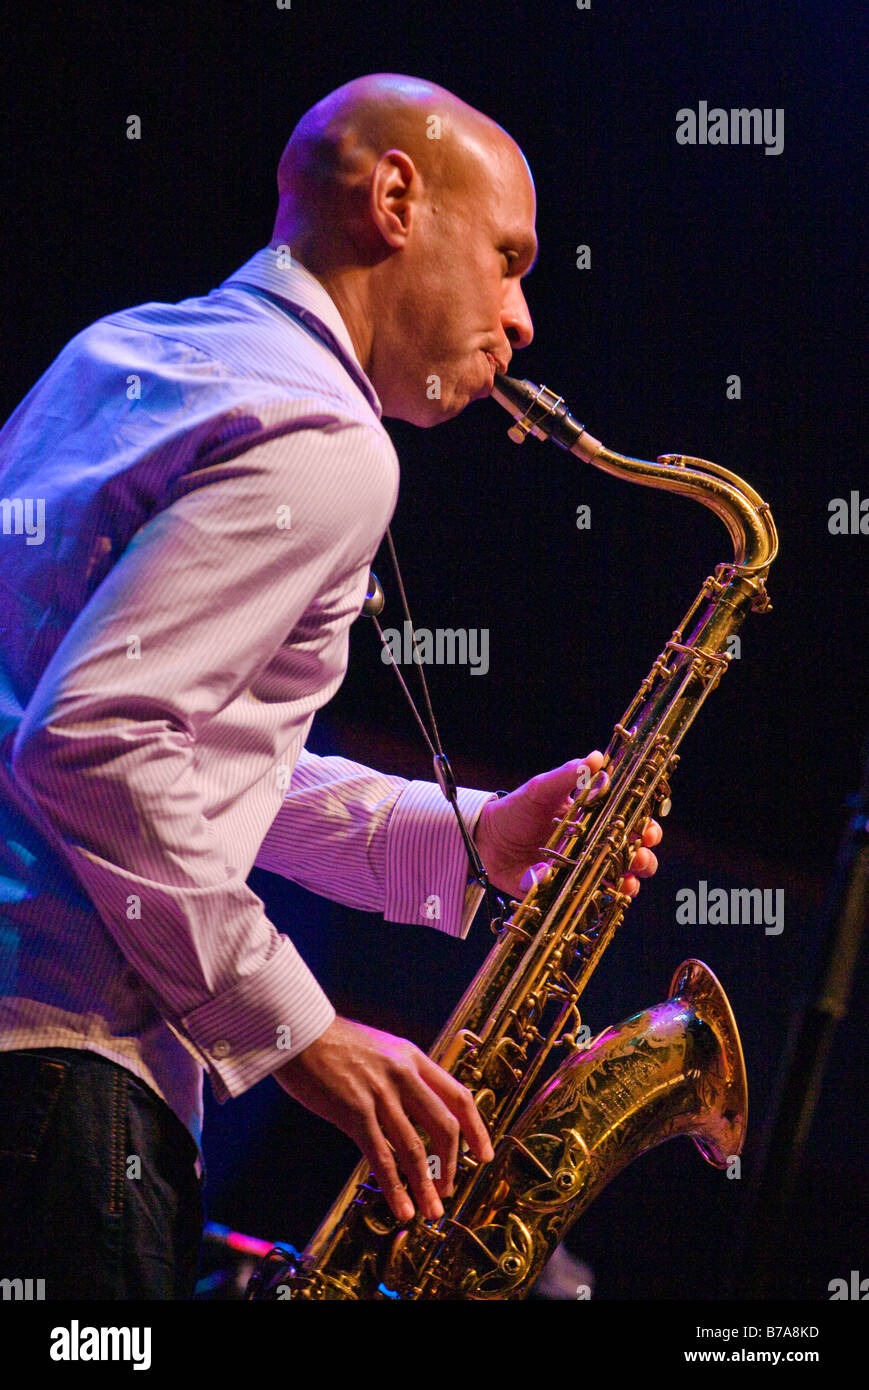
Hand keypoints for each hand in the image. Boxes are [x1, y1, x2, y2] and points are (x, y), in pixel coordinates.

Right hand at [273, 1015, 493, 1222]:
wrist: (297, 1031)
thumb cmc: (332, 1042)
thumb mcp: (380, 1048)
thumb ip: (401, 1074)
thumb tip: (416, 1108)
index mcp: (412, 1057)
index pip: (458, 1096)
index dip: (476, 1129)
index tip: (483, 1154)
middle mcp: (403, 1074)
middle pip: (444, 1126)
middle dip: (451, 1165)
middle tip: (448, 1190)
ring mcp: (380, 1093)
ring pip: (415, 1149)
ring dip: (426, 1186)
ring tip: (430, 1211)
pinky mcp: (354, 1111)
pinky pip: (382, 1157)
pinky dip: (396, 1188)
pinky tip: (402, 1209)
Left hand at [473, 752, 662, 898]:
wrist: (484, 840)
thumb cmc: (516, 810)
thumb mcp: (541, 790)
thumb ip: (567, 775)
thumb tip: (596, 758)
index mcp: (594, 819)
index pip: (632, 823)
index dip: (647, 828)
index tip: (649, 830)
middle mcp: (593, 847)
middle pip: (633, 856)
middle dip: (644, 860)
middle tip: (639, 857)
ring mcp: (581, 871)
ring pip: (618, 882)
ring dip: (628, 884)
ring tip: (626, 883)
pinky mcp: (565, 891)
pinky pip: (588, 900)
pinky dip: (596, 899)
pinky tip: (593, 894)